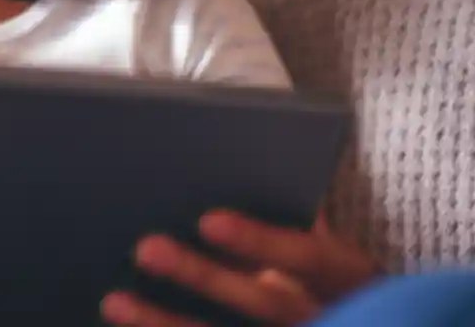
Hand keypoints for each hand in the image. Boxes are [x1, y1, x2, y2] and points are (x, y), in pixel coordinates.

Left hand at [101, 211, 378, 326]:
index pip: (311, 257)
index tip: (208, 220)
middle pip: (264, 305)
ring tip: (114, 301)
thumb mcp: (335, 252)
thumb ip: (297, 217)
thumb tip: (248, 163)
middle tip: (145, 248)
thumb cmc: (336, 277)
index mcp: (350, 278)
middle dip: (201, 277)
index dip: (260, 240)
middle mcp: (329, 317)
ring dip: (165, 324)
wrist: (360, 319)